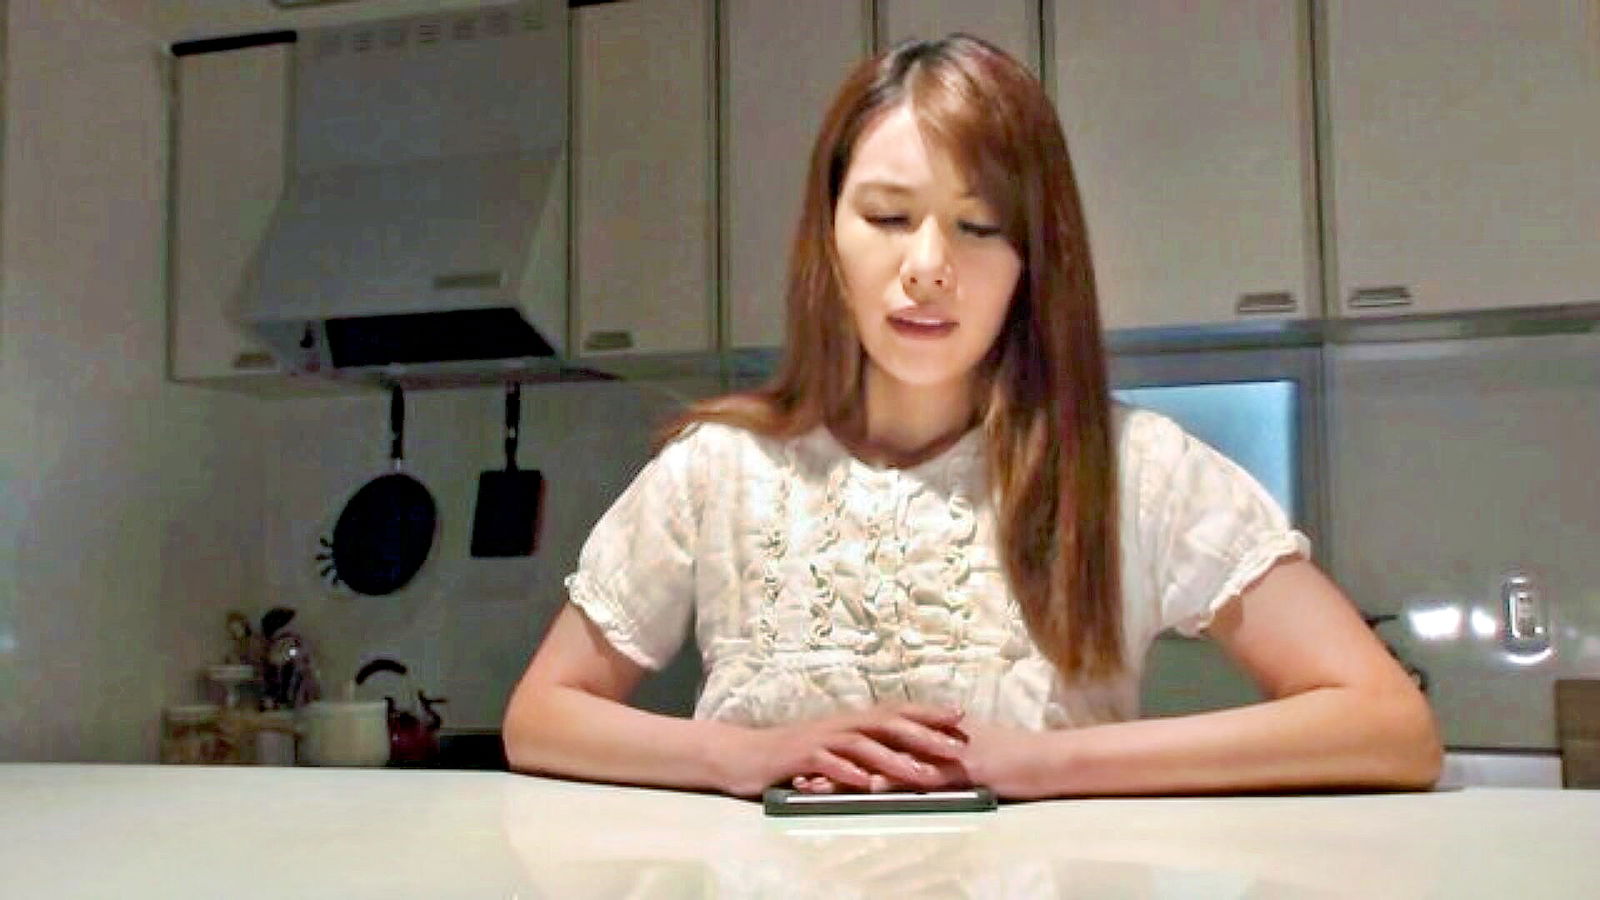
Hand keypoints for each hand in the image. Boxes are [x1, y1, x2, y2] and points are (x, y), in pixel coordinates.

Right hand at [719, 703, 968, 796]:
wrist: (743, 754)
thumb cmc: (792, 755)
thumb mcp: (832, 748)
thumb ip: (862, 747)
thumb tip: (898, 752)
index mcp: (851, 722)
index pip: (896, 713)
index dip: (928, 714)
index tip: (961, 717)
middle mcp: (840, 725)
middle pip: (888, 725)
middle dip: (925, 735)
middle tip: (957, 747)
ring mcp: (821, 740)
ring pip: (864, 746)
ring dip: (896, 760)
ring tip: (923, 774)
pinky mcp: (801, 758)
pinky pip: (828, 764)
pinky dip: (848, 772)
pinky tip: (867, 784)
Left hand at [794, 719, 1052, 799]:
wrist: (1045, 760)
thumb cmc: (1011, 760)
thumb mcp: (969, 750)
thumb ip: (940, 751)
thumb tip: (918, 761)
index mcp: (928, 734)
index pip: (876, 741)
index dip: (844, 750)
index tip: (812, 760)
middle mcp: (928, 738)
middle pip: (871, 747)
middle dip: (834, 760)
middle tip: (799, 772)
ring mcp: (941, 752)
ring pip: (885, 760)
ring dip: (850, 772)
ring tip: (814, 784)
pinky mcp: (957, 769)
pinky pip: (919, 776)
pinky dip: (891, 781)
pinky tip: (867, 788)